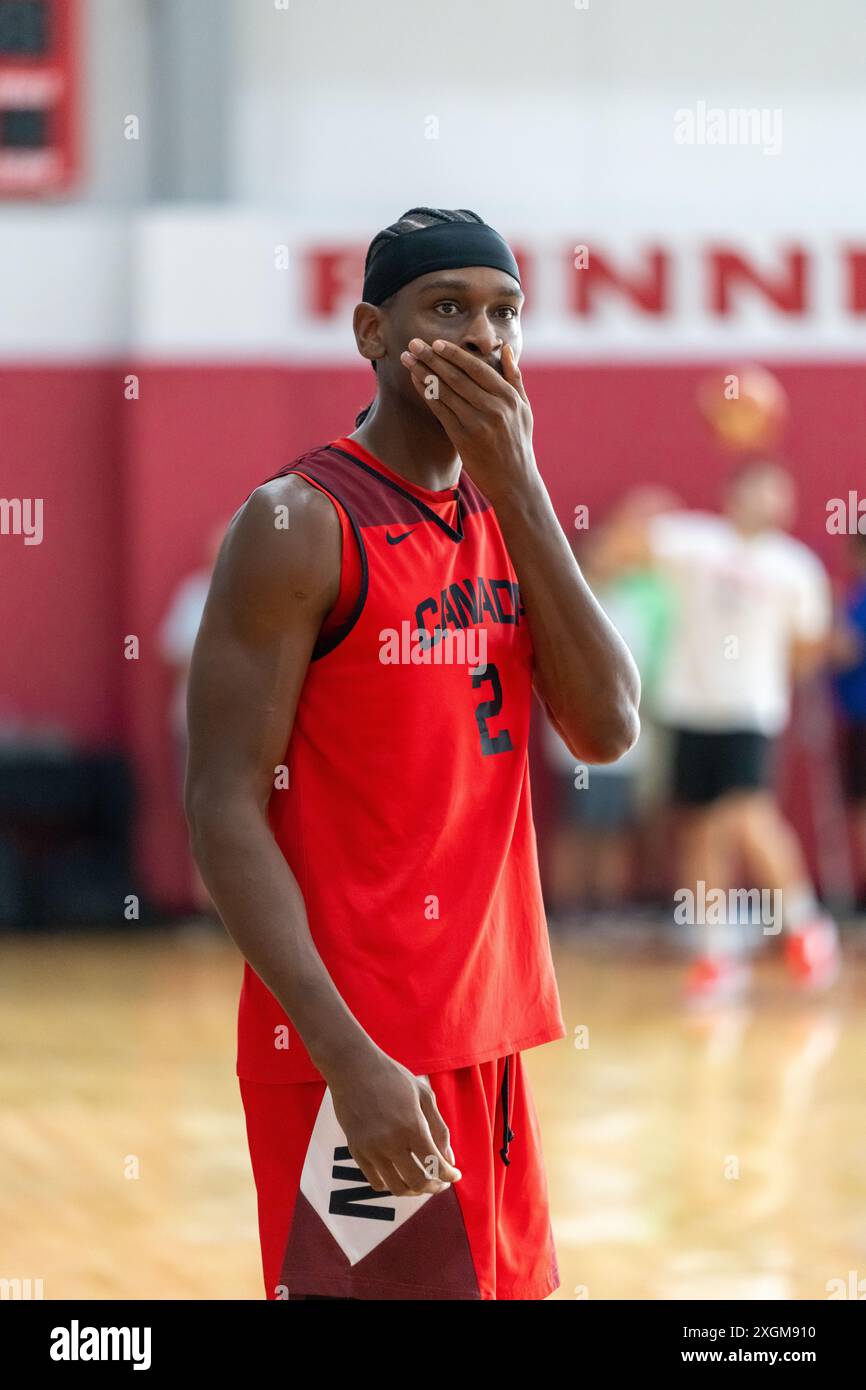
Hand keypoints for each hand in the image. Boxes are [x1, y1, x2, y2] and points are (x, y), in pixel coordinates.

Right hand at [328, 1050, 461, 1196]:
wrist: (353, 1067)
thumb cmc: (392, 1077)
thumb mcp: (424, 1096)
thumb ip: (439, 1129)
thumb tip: (448, 1159)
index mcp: (413, 1126)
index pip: (436, 1165)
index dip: (449, 1176)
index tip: (454, 1176)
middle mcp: (391, 1142)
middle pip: (418, 1183)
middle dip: (434, 1188)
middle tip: (440, 1182)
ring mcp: (371, 1149)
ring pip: (397, 1188)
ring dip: (414, 1190)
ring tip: (421, 1181)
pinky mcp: (356, 1151)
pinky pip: (376, 1182)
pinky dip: (392, 1185)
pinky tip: (400, 1175)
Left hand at [400, 337, 536, 504]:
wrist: (514, 482)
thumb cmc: (519, 443)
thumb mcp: (524, 409)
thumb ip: (514, 378)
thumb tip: (507, 348)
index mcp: (508, 398)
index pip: (477, 368)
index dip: (454, 354)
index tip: (436, 342)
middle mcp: (493, 408)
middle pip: (457, 377)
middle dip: (432, 357)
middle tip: (413, 343)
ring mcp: (477, 424)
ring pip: (445, 392)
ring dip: (423, 372)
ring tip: (408, 359)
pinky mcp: (463, 439)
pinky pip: (440, 411)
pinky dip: (427, 394)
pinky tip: (415, 381)